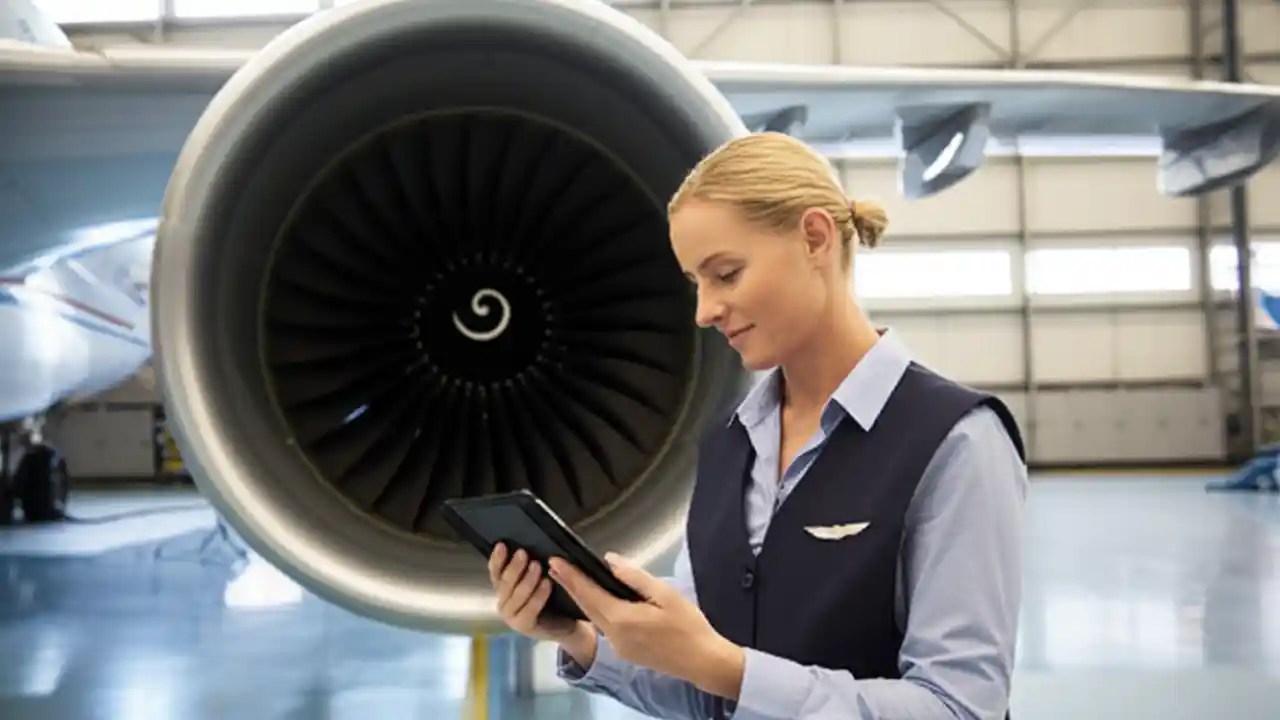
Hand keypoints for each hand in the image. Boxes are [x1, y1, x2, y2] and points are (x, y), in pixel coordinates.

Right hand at [488, 543, 589, 643]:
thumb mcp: (539, 578)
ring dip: (527, 580)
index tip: (502, 545)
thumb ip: (530, 565)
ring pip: (516, 595)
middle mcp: (503, 602)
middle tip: (523, 553)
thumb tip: (529, 546)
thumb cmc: (551, 596)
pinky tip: (547, 584)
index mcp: (503, 588)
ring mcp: (511, 617)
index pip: (495, 572)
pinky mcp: (524, 627)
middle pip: (504, 583)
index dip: (497, 559)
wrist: (566, 623)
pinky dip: (538, 596)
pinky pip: (529, 610)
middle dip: (514, 567)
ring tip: (537, 566)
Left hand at [549, 552, 744, 698]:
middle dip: (569, 586)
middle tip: (554, 567)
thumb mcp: (665, 594)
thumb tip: (610, 561)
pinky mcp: (626, 652)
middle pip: (586, 606)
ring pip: (594, 618)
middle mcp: (614, 635)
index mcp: (622, 619)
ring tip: (569, 581)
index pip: (589, 593)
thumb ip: (635, 577)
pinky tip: (596, 601)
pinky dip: (595, 611)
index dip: (571, 576)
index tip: (555, 561)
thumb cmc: (688, 625)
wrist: (702, 661)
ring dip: (581, 599)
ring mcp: (619, 647)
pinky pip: (605, 627)